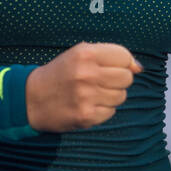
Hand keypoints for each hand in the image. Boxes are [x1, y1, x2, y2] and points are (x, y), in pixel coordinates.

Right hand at [25, 42, 142, 132]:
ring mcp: (87, 96)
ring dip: (111, 95)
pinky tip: (89, 104)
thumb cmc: (60, 73)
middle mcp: (87, 74)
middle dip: (119, 79)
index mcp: (86, 54)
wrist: (32, 98)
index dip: (123, 62)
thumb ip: (110, 55)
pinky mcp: (86, 116)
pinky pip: (111, 112)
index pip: (124, 56)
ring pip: (121, 96)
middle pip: (126, 78)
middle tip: (102, 80)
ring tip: (93, 92)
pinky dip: (104, 109)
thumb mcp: (80, 54)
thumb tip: (139, 67)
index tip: (114, 66)